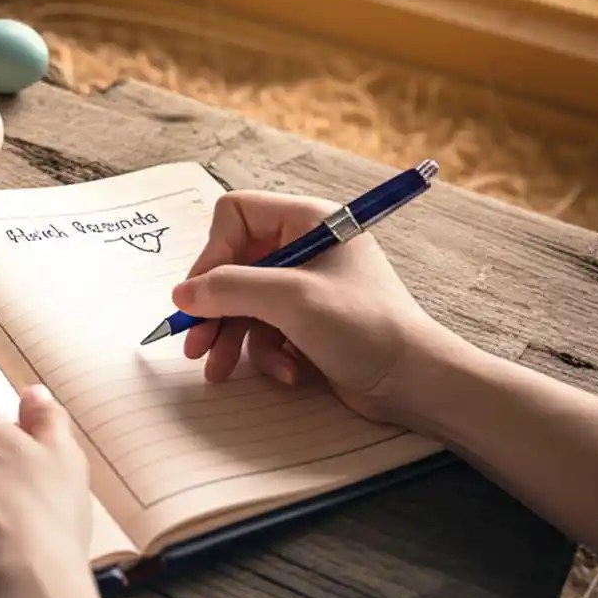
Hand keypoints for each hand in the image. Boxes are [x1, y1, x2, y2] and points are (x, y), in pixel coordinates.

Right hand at [171, 190, 452, 423]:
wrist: (416, 382)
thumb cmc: (366, 327)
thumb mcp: (292, 300)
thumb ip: (231, 289)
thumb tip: (181, 293)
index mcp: (308, 220)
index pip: (236, 215)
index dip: (213, 252)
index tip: (201, 293)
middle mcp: (304, 247)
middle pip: (233, 265)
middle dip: (214, 308)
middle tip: (193, 342)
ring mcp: (304, 286)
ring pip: (243, 303)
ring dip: (231, 338)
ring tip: (219, 371)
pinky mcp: (306, 322)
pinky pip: (264, 329)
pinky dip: (267, 354)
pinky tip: (287, 373)